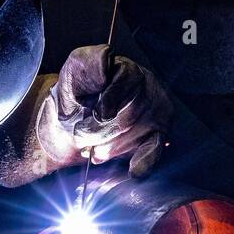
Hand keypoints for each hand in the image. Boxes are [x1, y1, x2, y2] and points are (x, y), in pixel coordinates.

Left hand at [36, 46, 171, 176]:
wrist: (75, 118)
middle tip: (82, 135)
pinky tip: (134, 170)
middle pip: (128, 115)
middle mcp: (148, 87)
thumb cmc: (76, 93)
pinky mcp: (158, 134)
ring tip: (93, 146)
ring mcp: (157, 111)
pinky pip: (155, 149)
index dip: (107, 102)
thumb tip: (105, 72)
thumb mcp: (75, 70)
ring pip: (135, 135)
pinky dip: (145, 161)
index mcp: (127, 69)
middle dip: (100, 132)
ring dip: (109, 146)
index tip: (93, 113)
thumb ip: (89, 63)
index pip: (127, 81)